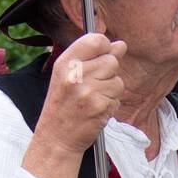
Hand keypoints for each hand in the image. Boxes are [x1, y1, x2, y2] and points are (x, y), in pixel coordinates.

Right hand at [40, 32, 126, 153]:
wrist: (56, 137)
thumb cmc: (63, 106)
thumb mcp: (69, 76)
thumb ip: (94, 58)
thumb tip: (121, 45)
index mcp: (65, 62)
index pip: (97, 40)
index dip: (104, 48)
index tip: (100, 58)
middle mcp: (76, 74)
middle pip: (111, 61)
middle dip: (108, 74)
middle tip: (92, 86)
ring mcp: (89, 91)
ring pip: (118, 82)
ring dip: (111, 91)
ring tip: (93, 99)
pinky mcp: (100, 107)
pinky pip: (117, 99)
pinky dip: (110, 105)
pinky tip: (96, 110)